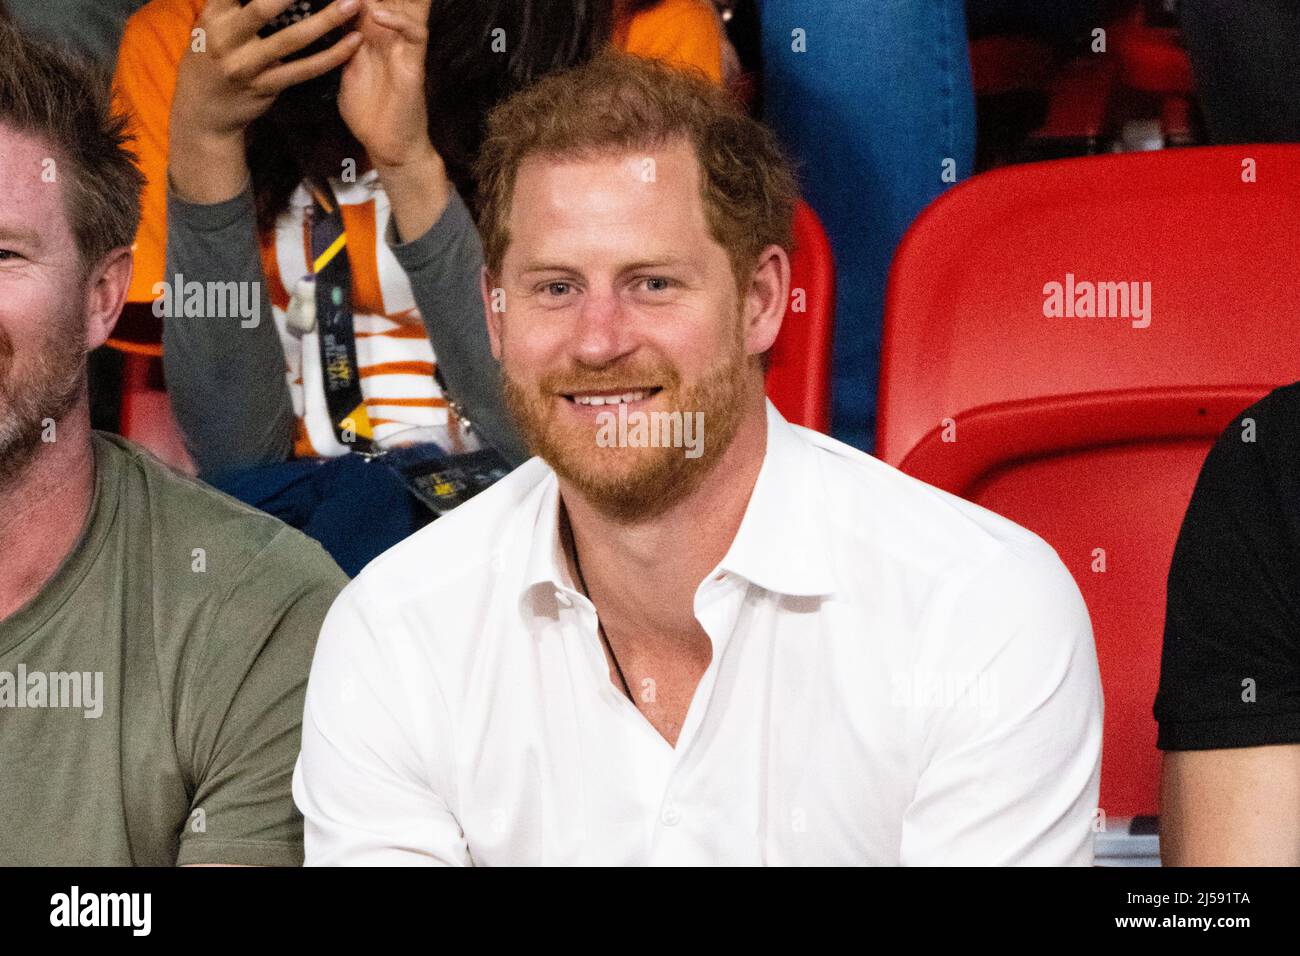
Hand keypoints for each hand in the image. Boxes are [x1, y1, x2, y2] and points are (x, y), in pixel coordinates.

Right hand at [170, 0, 363, 201]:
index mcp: (213, 14)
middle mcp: (226, 38)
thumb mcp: (211, 24)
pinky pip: (305, 70)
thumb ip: (234, 2)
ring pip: (292, 39)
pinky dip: (332, 56)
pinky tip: (353, 42)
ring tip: (353, 4)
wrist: (203, 110)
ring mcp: (247, 66)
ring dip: (326, 20)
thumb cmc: (212, 57)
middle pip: (263, 7)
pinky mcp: (266, 87)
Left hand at [337, 0, 435, 169]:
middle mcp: (388, 35)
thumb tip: (315, 27)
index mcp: (369, 34)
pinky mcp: (414, 64)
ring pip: (409, 5)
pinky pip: (415, 33)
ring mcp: (403, 47)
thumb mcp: (345, 69)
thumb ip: (337, 46)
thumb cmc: (367, 113)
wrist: (387, 145)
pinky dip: (398, 21)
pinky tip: (378, 17)